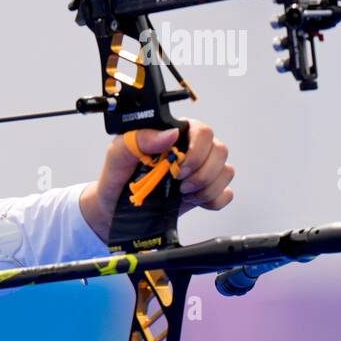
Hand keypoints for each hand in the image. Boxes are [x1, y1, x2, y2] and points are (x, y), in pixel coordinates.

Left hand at [79, 118, 234, 242]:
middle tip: (179, 184)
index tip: (179, 168)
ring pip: (226, 171)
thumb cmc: (116, 178)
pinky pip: (226, 193)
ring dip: (207, 186)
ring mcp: (200, 171)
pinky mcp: (204, 192)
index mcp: (173, 135)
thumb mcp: (117, 156)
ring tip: (182, 194)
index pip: (202, 130)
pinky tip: (194, 201)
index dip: (197, 150)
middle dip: (202, 172)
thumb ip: (139, 140)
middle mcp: (191, 150)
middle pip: (220, 150)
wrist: (113, 209)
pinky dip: (213, 200)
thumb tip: (170, 134)